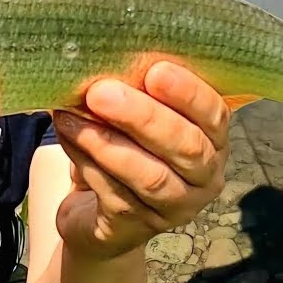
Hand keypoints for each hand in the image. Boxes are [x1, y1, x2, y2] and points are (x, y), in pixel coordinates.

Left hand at [52, 61, 229, 259]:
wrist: (99, 213)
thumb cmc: (128, 146)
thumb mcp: (143, 117)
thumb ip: (141, 91)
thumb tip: (107, 53)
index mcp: (215, 140)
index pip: (215, 115)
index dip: (189, 94)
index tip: (155, 70)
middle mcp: (205, 177)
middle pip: (185, 147)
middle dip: (143, 117)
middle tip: (101, 92)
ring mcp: (175, 207)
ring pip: (149, 176)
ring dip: (106, 141)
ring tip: (71, 116)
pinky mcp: (137, 228)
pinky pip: (115, 193)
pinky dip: (86, 161)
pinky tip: (67, 135)